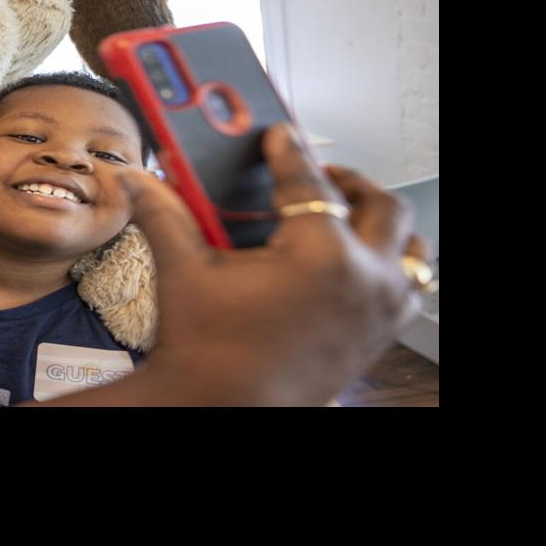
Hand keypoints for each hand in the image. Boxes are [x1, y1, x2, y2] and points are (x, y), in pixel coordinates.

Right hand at [117, 125, 420, 405]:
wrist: (221, 408)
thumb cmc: (207, 353)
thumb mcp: (186, 272)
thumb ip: (166, 213)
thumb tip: (136, 178)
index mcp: (321, 255)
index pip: (308, 181)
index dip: (289, 151)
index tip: (281, 136)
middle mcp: (365, 278)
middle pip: (378, 204)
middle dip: (347, 182)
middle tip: (317, 175)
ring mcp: (380, 309)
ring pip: (409, 245)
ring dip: (383, 226)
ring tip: (349, 216)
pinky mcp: (380, 335)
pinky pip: (408, 286)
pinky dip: (391, 267)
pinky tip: (358, 263)